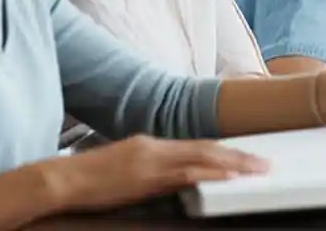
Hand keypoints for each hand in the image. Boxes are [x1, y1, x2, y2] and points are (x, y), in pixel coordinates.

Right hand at [55, 135, 267, 211]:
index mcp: (151, 145)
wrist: (63, 180)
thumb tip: (174, 177)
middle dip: (237, 156)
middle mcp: (155, 148)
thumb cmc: (90, 178)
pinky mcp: (145, 175)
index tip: (245, 157)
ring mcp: (151, 160)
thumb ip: (152, 170)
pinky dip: (210, 174)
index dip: (224, 152)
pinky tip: (228, 177)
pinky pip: (186, 174)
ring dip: (232, 164)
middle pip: (206, 149)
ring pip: (202, 158)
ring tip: (256, 170)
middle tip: (263, 163)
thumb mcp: (126, 167)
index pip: (196, 146)